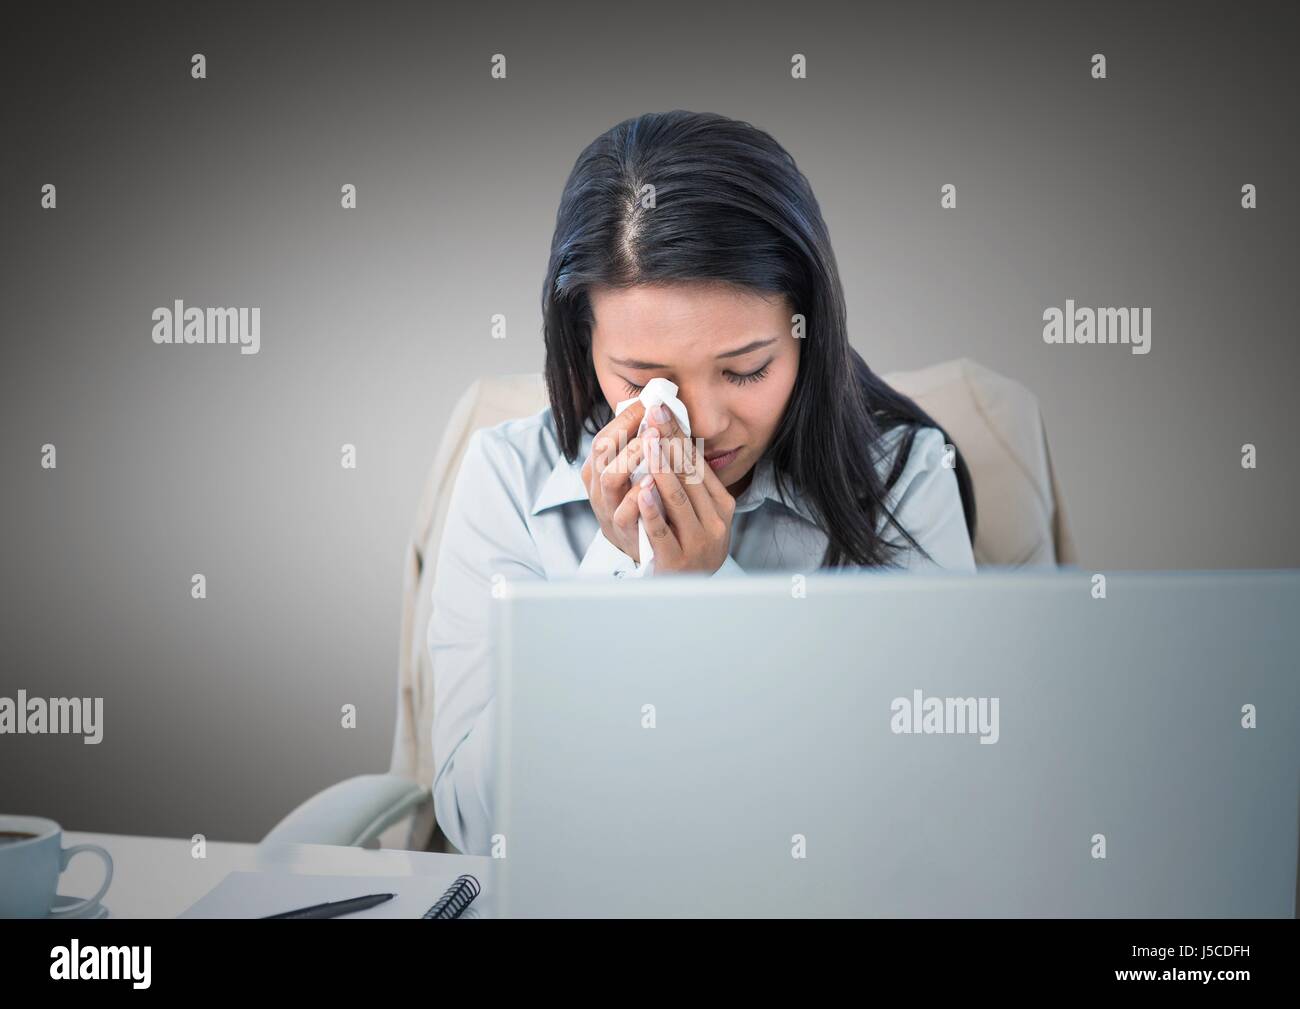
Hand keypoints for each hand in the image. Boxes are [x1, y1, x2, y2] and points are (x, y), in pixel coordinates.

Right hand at [580, 400, 649, 562]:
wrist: (654, 560)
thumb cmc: (650, 512)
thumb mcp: (640, 480)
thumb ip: (644, 453)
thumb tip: (660, 413)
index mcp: (601, 475)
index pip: (604, 438)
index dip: (623, 419)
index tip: (646, 403)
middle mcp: (601, 492)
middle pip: (601, 453)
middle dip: (625, 432)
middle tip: (651, 420)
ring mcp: (611, 513)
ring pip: (610, 480)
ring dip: (630, 457)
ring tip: (651, 441)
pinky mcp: (627, 535)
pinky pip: (625, 514)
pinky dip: (637, 497)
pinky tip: (652, 481)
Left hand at [636, 404, 736, 573]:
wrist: (689, 592)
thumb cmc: (689, 544)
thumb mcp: (699, 512)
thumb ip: (689, 481)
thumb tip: (669, 436)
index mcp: (721, 505)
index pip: (697, 464)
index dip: (679, 435)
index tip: (663, 409)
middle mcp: (714, 522)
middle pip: (689, 476)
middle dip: (669, 443)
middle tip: (654, 415)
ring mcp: (698, 542)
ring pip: (678, 499)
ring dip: (661, 468)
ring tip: (648, 442)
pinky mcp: (677, 560)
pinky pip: (662, 531)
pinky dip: (652, 509)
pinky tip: (642, 490)